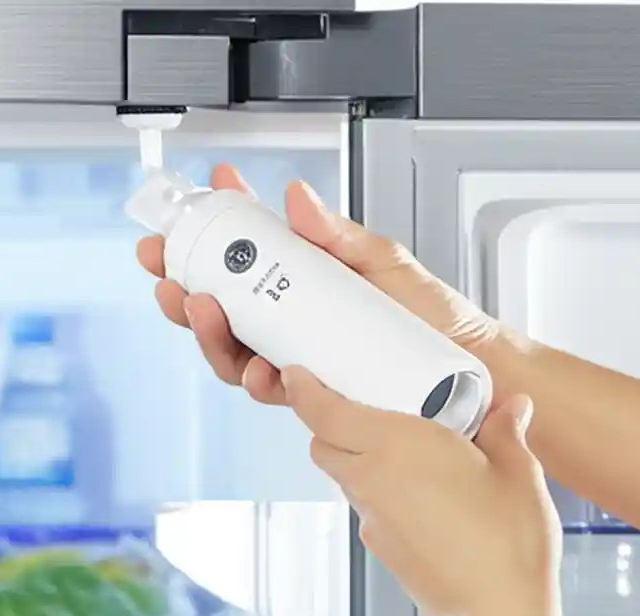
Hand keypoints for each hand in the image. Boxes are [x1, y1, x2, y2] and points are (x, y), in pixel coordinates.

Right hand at [135, 165, 514, 404]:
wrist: (472, 367)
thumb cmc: (433, 316)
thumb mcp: (384, 262)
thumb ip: (339, 234)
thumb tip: (298, 198)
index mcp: (303, 283)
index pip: (243, 255)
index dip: (208, 231)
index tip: (186, 206)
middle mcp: (292, 322)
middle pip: (220, 306)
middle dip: (181, 286)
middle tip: (167, 269)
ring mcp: (300, 357)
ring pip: (232, 350)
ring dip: (207, 331)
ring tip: (203, 308)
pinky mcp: (316, 394)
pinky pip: (271, 390)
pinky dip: (254, 377)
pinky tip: (254, 365)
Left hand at [281, 366, 577, 615]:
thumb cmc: (507, 542)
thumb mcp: (519, 472)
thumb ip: (507, 431)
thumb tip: (512, 407)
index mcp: (397, 446)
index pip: (325, 412)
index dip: (304, 390)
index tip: (298, 375)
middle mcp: (373, 480)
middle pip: (323, 444)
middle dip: (328, 421)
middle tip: (359, 403)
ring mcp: (373, 519)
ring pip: (343, 476)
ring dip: (355, 455)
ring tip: (401, 446)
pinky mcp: (382, 547)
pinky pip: (367, 505)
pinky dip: (379, 488)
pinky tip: (420, 490)